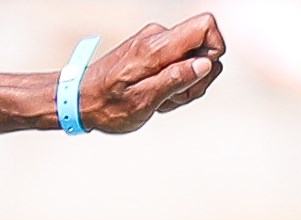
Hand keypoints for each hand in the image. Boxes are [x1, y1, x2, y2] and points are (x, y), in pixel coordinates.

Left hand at [80, 14, 225, 133]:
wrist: (79, 100)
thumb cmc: (108, 104)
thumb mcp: (145, 100)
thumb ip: (177, 79)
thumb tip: (205, 63)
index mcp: (155, 47)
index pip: (205, 26)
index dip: (214, 50)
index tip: (200, 74)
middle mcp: (157, 37)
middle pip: (205, 47)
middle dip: (199, 77)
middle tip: (174, 95)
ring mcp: (155, 42)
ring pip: (196, 59)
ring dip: (187, 84)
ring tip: (163, 97)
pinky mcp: (154, 50)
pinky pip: (183, 64)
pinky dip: (178, 83)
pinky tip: (159, 93)